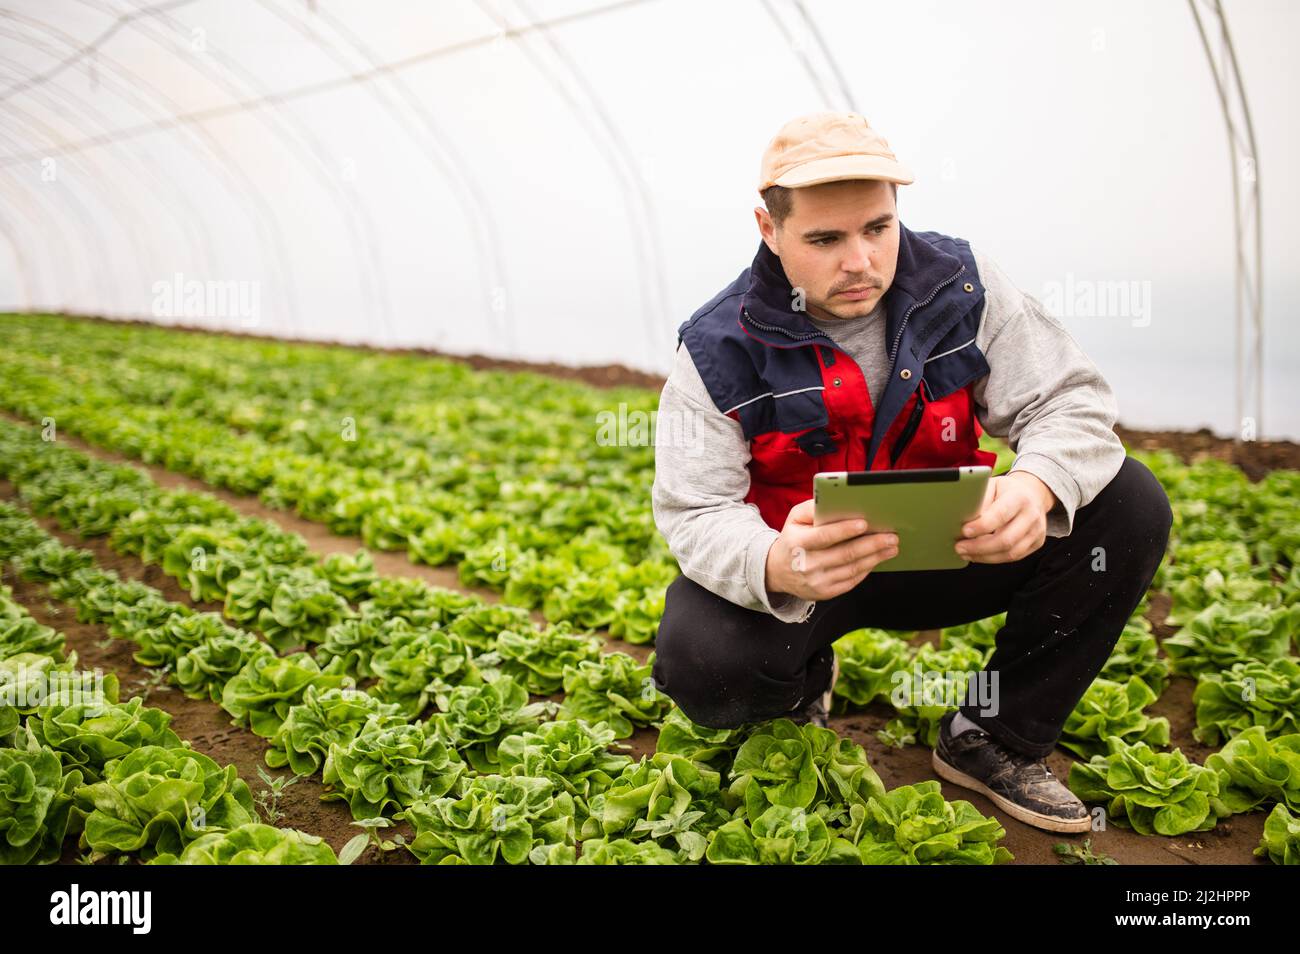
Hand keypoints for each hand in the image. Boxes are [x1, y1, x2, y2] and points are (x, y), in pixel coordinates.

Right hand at [765, 498, 898, 601]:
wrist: (777, 571)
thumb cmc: (792, 539)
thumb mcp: (794, 519)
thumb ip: (813, 508)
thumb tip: (837, 501)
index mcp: (797, 543)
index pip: (824, 536)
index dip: (845, 530)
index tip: (865, 523)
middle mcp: (806, 564)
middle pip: (845, 554)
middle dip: (872, 544)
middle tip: (891, 536)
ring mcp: (816, 581)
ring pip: (852, 568)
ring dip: (876, 557)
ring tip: (891, 547)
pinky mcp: (825, 593)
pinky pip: (851, 580)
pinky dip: (867, 569)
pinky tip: (877, 559)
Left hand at [955, 471, 1056, 563]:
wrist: (1031, 494)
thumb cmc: (1005, 490)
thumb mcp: (992, 486)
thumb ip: (980, 501)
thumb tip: (962, 520)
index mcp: (1020, 497)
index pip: (1000, 515)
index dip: (981, 526)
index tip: (964, 531)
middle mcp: (1032, 515)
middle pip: (1006, 539)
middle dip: (979, 547)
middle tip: (959, 547)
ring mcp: (1037, 531)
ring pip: (1010, 552)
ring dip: (984, 556)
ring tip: (965, 553)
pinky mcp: (1037, 543)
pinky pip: (1014, 557)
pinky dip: (993, 558)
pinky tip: (978, 555)